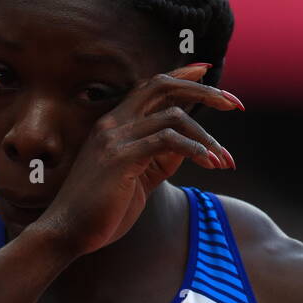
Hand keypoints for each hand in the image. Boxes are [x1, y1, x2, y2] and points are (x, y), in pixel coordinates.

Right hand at [35, 63, 242, 258]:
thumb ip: (160, 160)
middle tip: (235, 103)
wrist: (67, 233)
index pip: (151, 86)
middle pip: (163, 87)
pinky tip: (210, 164)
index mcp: (114, 125)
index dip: (182, 75)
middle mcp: (113, 124)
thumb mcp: (138, 180)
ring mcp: (115, 139)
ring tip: (224, 161)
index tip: (207, 69)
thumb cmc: (101, 211)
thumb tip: (190, 147)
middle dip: (204, 90)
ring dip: (207, 137)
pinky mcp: (121, 158)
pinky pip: (167, 141)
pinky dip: (194, 149)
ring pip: (173, 117)